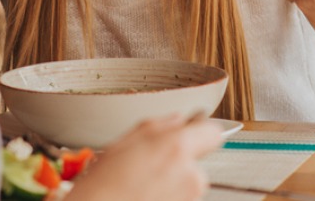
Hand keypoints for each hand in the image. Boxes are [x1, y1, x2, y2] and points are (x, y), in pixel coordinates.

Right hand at [66, 114, 222, 200]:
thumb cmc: (102, 187)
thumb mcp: (123, 143)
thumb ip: (157, 127)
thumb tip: (176, 121)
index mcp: (176, 148)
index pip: (212, 132)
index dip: (201, 130)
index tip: (194, 130)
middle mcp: (190, 175)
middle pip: (196, 162)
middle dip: (178, 163)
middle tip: (149, 166)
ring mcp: (189, 198)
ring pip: (187, 184)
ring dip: (171, 182)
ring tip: (141, 185)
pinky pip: (180, 198)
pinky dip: (166, 197)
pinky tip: (144, 196)